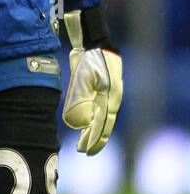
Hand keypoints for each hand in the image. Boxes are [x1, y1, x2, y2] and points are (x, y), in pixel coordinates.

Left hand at [62, 13, 122, 155]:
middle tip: (84, 152)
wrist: (93, 41)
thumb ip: (82, 98)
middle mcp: (110, 98)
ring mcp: (106, 94)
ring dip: (91, 132)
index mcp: (110, 97)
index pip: (103, 124)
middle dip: (94, 140)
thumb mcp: (85, 78)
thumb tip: (83, 121)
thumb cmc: (90, 59)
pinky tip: (82, 127)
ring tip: (83, 146)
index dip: (96, 139)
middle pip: (103, 124)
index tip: (87, 151)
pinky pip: (96, 110)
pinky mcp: (98, 90)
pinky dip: (90, 121)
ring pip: (100, 119)